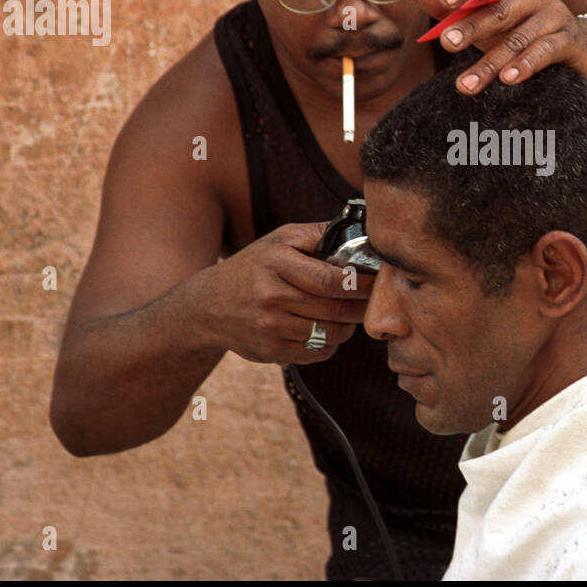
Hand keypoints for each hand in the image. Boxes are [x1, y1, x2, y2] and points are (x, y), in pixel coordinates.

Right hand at [184, 221, 374, 365]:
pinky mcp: (271, 351)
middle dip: (360, 306)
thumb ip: (318, 235)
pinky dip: (331, 343)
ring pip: (330, 334)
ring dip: (348, 326)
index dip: (361, 284)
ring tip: (349, 315)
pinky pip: (317, 352)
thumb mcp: (279, 240)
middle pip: (334, 309)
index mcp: (276, 263)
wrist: (208, 306)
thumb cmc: (255, 267)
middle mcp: (271, 296)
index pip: (329, 280)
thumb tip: (360, 234)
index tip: (377, 282)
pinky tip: (328, 330)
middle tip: (373, 301)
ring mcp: (270, 327)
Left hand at [407, 0, 586, 94]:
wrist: (578, 49)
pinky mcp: (569, 40)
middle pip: (499, 9)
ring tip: (465, 86)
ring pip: (517, 38)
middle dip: (471, 27)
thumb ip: (449, 6)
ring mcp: (554, 16)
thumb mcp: (484, 20)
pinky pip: (545, 51)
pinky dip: (526, 65)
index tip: (444, 1)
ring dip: (490, 63)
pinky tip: (509, 79)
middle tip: (446, 44)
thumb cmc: (520, 32)